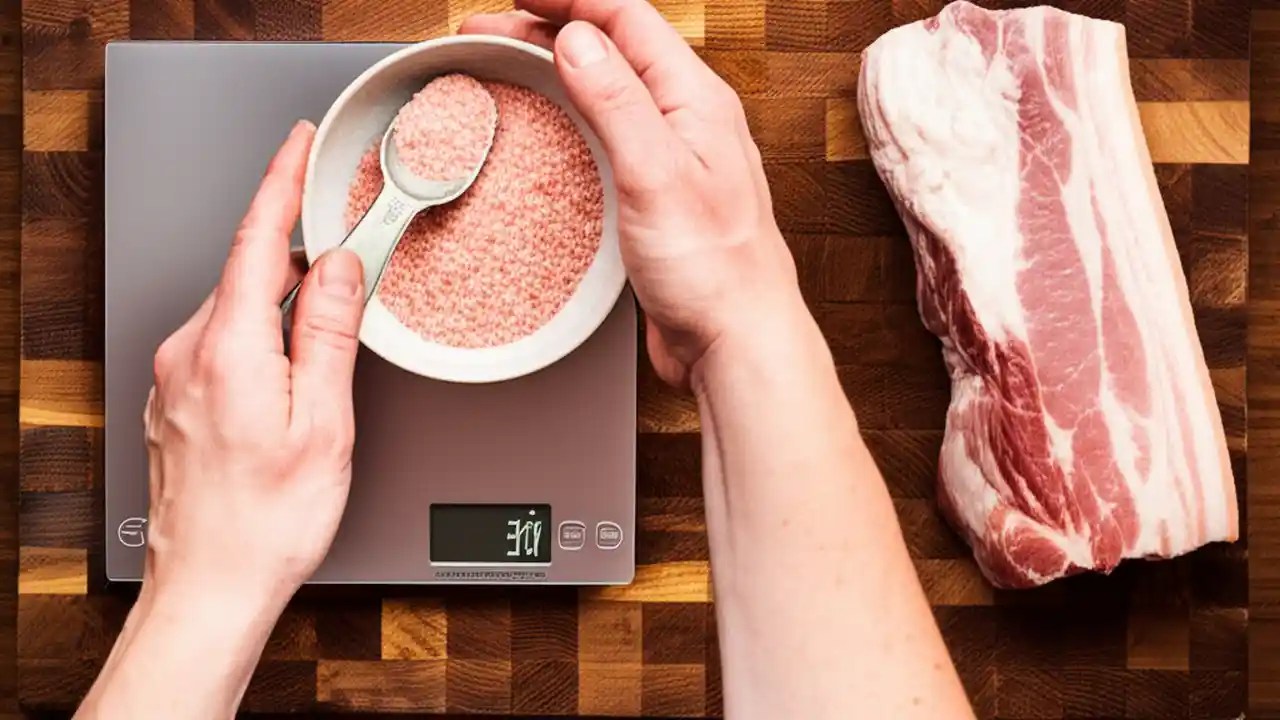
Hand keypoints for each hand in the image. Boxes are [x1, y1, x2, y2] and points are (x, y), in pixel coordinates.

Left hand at [142, 121, 365, 610]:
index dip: (281, 184)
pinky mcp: (178, 398)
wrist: (211, 585)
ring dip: (285, 300)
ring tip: (332, 324)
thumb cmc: (268, 521)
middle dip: (300, 251)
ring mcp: (178, 376)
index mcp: (229, 349)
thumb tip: (340, 267)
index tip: (298, 145)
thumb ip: (331, 333)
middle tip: (353, 246)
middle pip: (250, 271)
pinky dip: (263, 332)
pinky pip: (224, 340)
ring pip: (239, 308)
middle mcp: (191, 353)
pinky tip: (293, 364)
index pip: (258, 240)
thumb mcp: (325, 422)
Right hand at [461, 0, 802, 388]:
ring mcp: (673, 159)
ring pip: (608, 93)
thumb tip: (577, 38)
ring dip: (556, 72)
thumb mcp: (656, 172)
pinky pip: (608, 140)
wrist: (736, 341)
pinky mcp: (657, 198)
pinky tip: (547, 136)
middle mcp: (688, 121)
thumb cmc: (715, 269)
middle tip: (486, 33)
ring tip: (506, 68)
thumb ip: (617, 100)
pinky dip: (570, 122)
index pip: (626, 17)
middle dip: (547, 30)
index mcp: (696, 100)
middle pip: (612, 49)